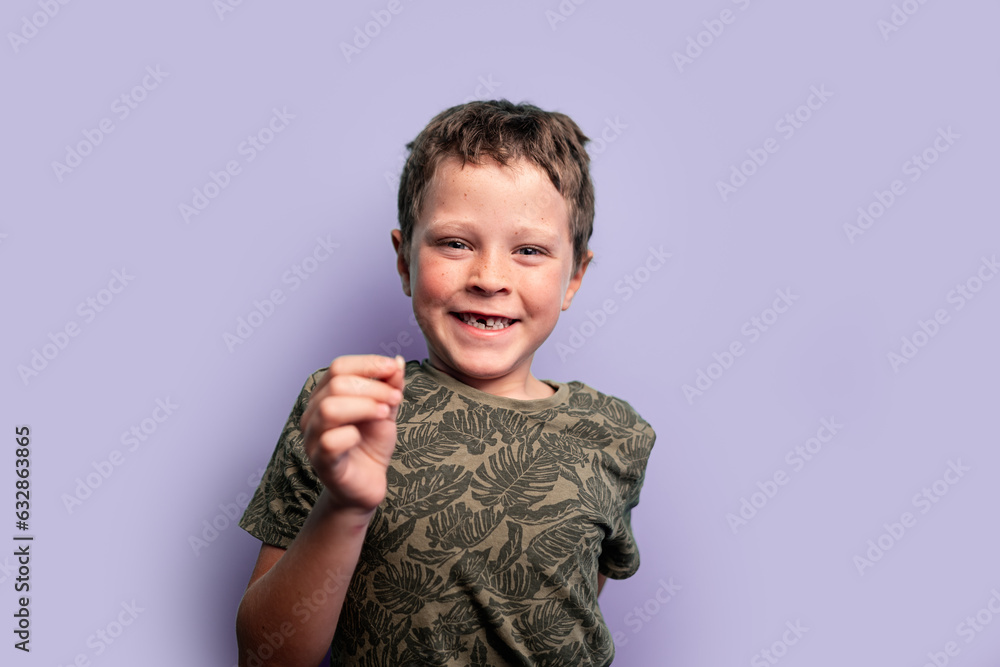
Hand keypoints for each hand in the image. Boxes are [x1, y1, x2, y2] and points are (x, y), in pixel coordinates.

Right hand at [299, 354, 404, 511]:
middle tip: (396, 398)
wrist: (368, 484)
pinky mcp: (322, 463)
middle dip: (373, 387)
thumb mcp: (386, 411)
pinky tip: (361, 438)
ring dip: (363, 406)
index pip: (339, 366)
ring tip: (384, 413)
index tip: (393, 370)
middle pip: (336, 384)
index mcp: (326, 395)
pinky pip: (329, 442)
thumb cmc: (371, 445)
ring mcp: (313, 439)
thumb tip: (396, 361)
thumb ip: (389, 388)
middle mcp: (313, 414)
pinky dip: (350, 435)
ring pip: (328, 409)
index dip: (368, 364)